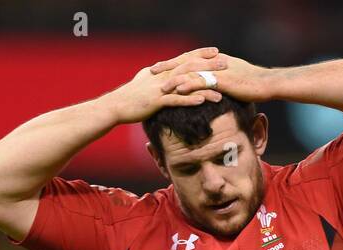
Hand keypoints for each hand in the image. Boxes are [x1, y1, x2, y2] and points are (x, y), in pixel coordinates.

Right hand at [105, 48, 224, 123]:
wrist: (116, 106)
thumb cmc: (130, 96)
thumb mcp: (144, 81)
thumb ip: (156, 75)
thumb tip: (161, 69)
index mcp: (162, 70)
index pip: (184, 58)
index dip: (200, 54)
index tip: (216, 51)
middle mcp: (163, 76)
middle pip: (189, 67)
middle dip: (208, 65)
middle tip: (226, 63)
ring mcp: (160, 88)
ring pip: (186, 83)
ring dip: (204, 85)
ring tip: (221, 88)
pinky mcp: (156, 102)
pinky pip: (176, 100)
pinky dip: (189, 100)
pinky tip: (202, 101)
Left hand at [154, 50, 272, 103]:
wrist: (267, 83)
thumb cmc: (253, 84)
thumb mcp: (234, 79)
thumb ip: (220, 79)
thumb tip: (212, 86)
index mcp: (214, 60)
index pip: (190, 58)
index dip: (173, 62)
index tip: (160, 66)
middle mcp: (213, 62)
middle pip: (185, 61)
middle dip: (167, 66)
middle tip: (151, 71)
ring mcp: (218, 70)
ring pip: (191, 71)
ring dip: (174, 78)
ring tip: (159, 85)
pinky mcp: (222, 80)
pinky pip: (202, 81)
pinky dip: (188, 85)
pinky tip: (177, 90)